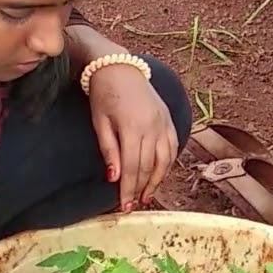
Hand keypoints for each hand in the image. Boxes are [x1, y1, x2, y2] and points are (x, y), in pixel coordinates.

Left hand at [88, 63, 178, 211]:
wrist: (120, 67)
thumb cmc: (104, 94)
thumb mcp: (99, 121)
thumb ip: (109, 149)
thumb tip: (114, 178)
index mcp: (133, 127)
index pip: (133, 167)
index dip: (128, 189)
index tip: (123, 205)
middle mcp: (153, 127)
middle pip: (149, 167)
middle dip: (141, 189)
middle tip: (133, 205)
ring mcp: (164, 123)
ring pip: (165, 160)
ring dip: (157, 181)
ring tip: (147, 196)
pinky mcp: (168, 120)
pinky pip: (173, 148)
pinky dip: (168, 165)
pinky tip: (160, 175)